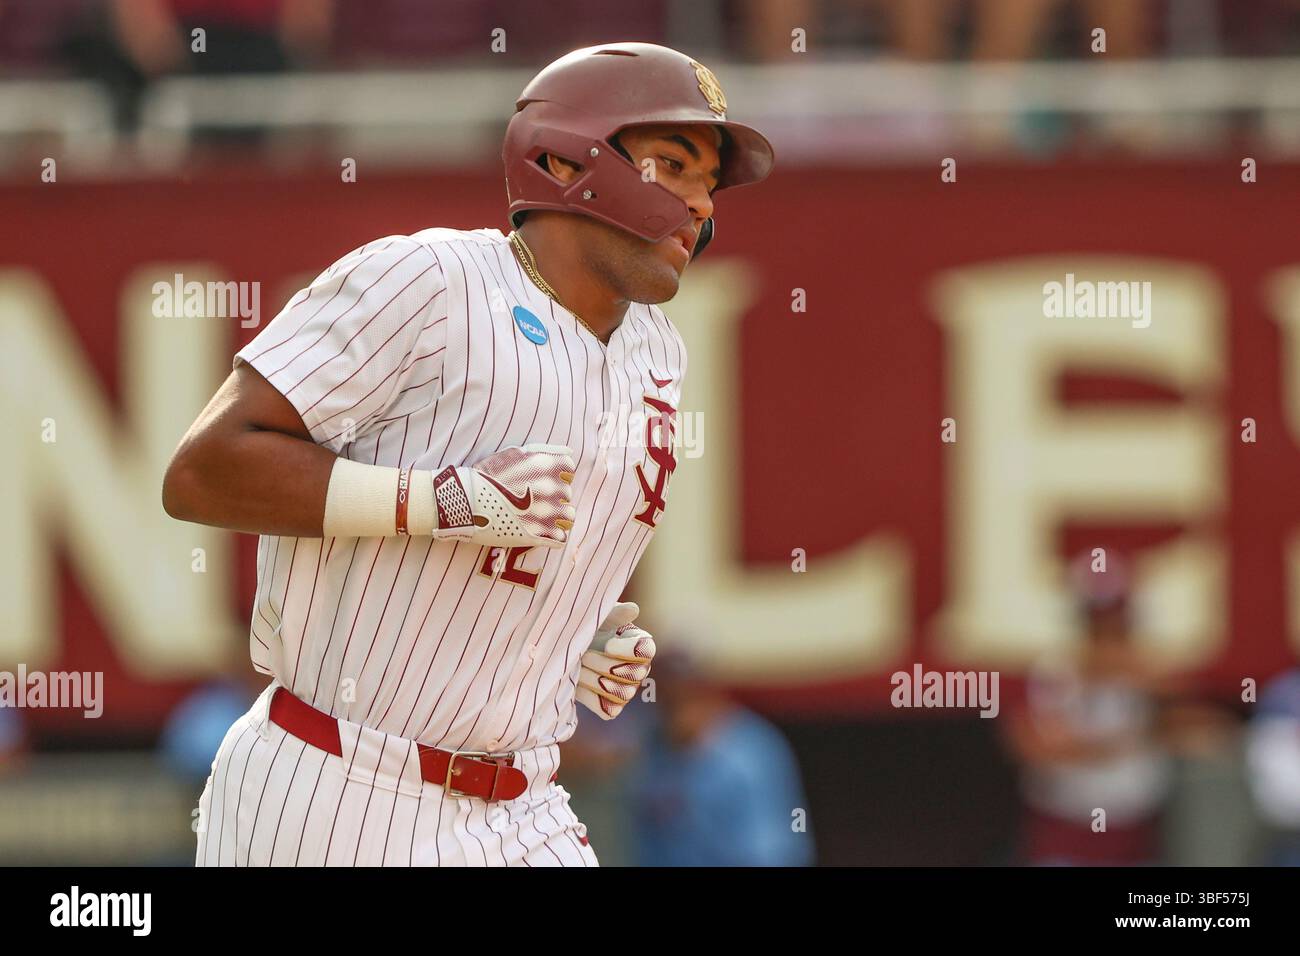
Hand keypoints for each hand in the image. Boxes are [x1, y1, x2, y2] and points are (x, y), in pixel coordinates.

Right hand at [430, 443, 574, 547]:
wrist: (463, 501)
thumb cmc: (486, 475)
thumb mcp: (513, 453)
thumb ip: (544, 451)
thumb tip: (569, 452)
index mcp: (545, 466)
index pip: (569, 469)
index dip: (559, 474)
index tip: (545, 479)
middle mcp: (550, 489)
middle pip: (566, 494)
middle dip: (553, 496)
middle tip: (533, 499)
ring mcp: (546, 513)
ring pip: (569, 516)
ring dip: (558, 517)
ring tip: (541, 517)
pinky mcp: (537, 535)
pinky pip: (560, 537)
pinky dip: (552, 535)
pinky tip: (538, 531)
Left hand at [577, 602, 655, 719]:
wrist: (564, 651)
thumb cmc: (584, 629)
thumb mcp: (596, 617)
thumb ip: (613, 613)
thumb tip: (632, 609)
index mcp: (640, 644)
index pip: (646, 652)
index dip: (627, 650)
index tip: (607, 644)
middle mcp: (639, 669)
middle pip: (633, 675)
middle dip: (603, 665)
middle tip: (584, 655)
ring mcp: (626, 691)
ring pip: (621, 694)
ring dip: (594, 680)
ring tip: (579, 666)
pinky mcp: (611, 708)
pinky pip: (608, 710)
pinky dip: (590, 698)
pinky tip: (577, 683)